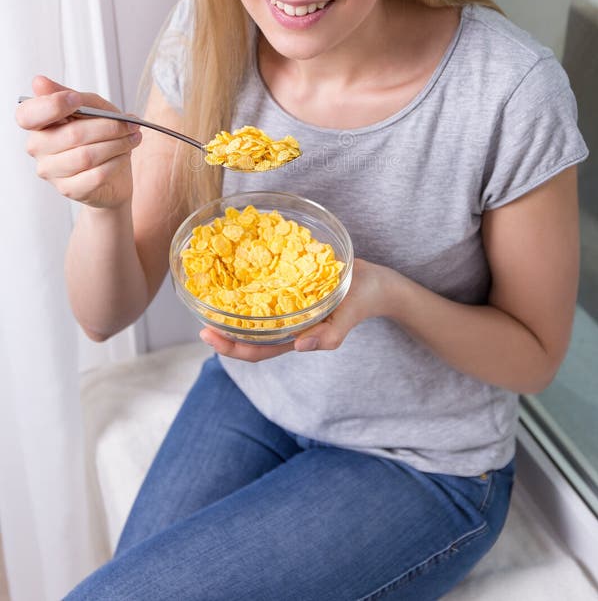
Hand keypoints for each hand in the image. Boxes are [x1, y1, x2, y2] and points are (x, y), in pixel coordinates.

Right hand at [16, 75, 142, 208]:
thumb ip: (72, 96)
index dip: (52, 106)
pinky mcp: (69, 189)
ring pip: (87, 156)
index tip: (77, 100)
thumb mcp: (93, 109)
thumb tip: (39, 82)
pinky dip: (116, 163)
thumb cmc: (100, 137)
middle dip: (109, 127)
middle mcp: (38, 148)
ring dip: (118, 144)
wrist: (114, 175)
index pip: (28, 115)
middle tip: (131, 124)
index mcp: (37, 124)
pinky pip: (96, 175)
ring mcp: (51, 171)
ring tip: (133, 138)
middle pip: (72, 135)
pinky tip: (124, 156)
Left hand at [199, 258, 391, 361]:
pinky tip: (231, 273)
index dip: (231, 348)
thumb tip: (300, 347)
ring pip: (252, 314)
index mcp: (296, 336)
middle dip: (222, 331)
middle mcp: (286, 324)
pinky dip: (246, 287)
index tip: (209, 335)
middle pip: (247, 335)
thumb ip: (328, 335)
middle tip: (199, 318)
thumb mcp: (347, 317)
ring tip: (208, 297)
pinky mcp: (288, 286)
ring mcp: (286, 306)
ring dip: (230, 309)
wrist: (373, 281)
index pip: (258, 350)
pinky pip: (263, 290)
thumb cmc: (360, 300)